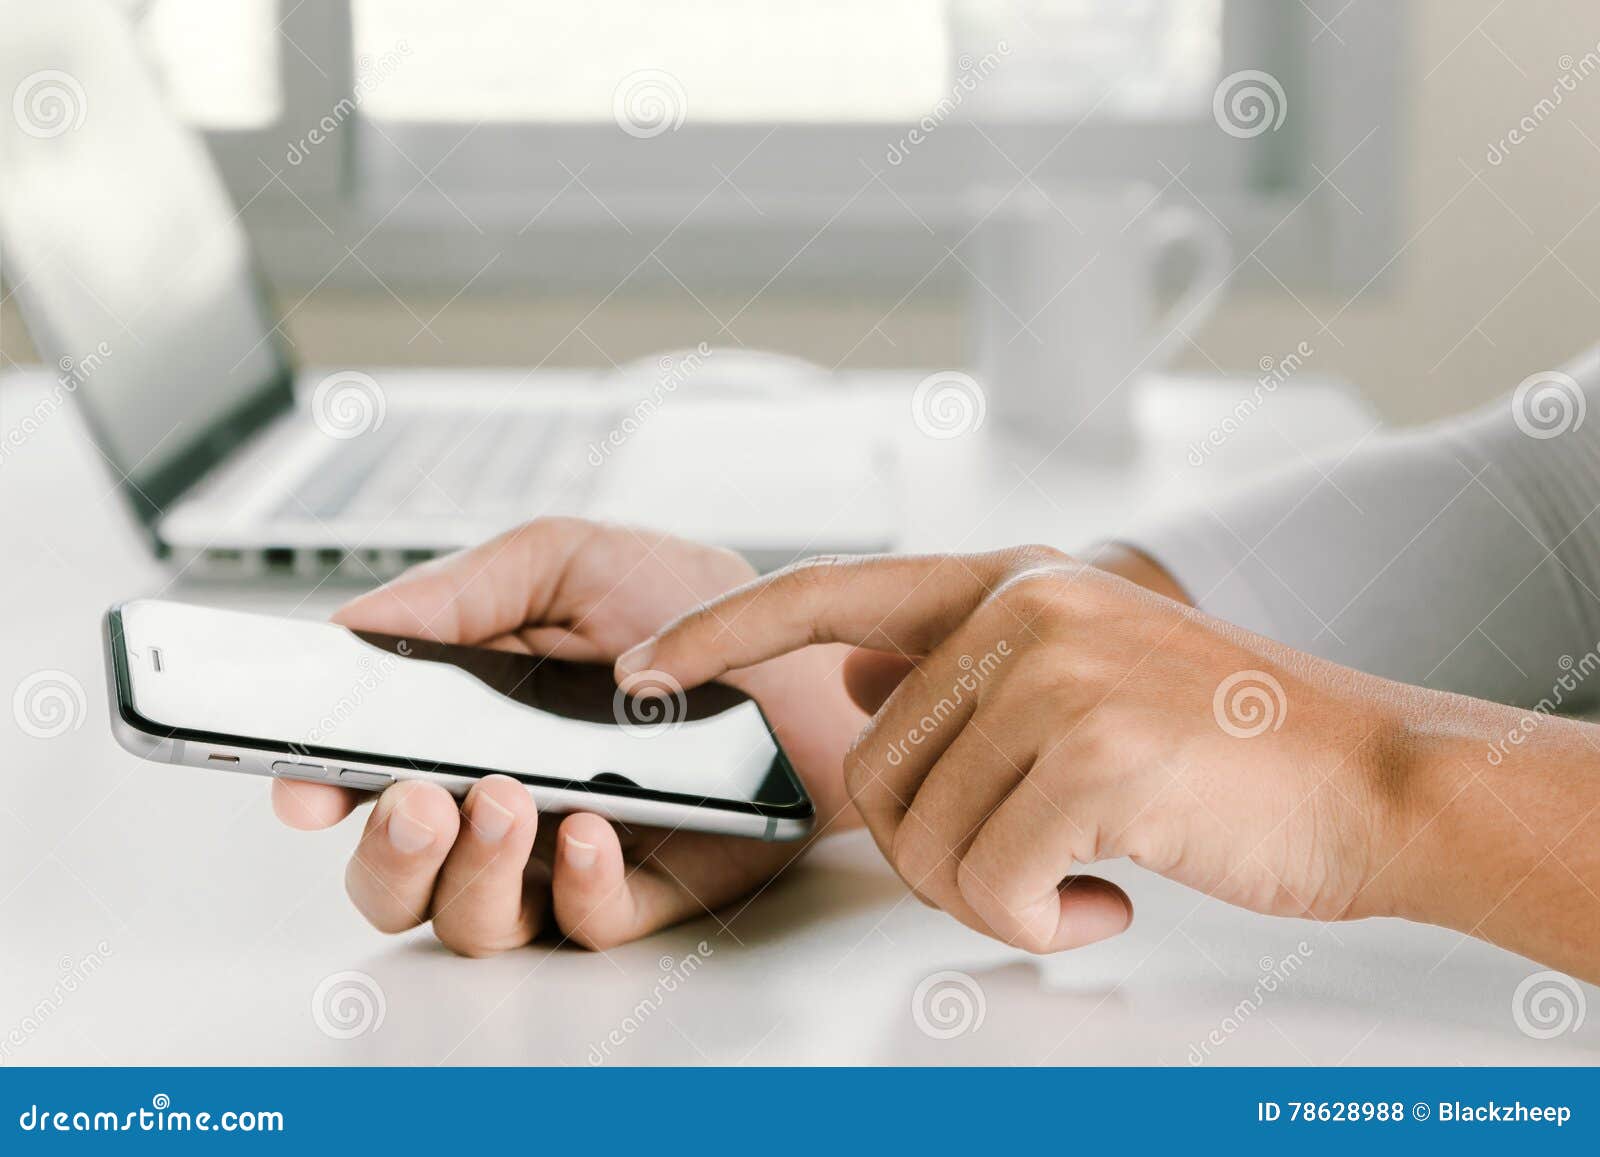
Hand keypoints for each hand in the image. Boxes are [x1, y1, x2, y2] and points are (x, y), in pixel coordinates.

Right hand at [271, 518, 865, 955]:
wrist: (810, 648)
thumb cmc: (690, 606)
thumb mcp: (568, 564)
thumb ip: (459, 592)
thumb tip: (349, 626)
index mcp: (467, 729)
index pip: (364, 783)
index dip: (319, 790)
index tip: (303, 785)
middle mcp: (503, 805)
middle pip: (396, 878)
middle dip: (387, 851)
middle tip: (417, 797)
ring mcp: (566, 858)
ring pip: (470, 920)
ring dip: (468, 872)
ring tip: (501, 799)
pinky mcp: (644, 892)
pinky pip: (584, 926)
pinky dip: (575, 886)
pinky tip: (589, 829)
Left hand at [617, 547, 1414, 952]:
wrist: (1381, 777)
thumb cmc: (1231, 745)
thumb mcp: (1089, 667)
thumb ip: (964, 659)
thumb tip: (856, 663)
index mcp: (1015, 583)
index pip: (830, 593)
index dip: (725, 631)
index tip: (647, 663)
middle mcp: (1026, 608)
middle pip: (875, 769)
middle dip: (931, 850)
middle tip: (1026, 868)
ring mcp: (1059, 671)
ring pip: (925, 837)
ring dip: (994, 893)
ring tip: (1083, 876)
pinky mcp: (1094, 751)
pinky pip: (990, 883)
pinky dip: (1041, 924)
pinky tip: (1112, 897)